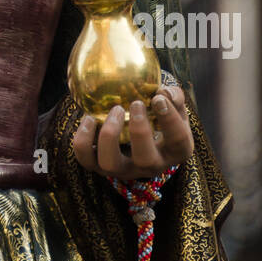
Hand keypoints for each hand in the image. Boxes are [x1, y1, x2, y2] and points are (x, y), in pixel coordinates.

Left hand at [72, 85, 193, 181]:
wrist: (142, 134)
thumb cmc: (161, 116)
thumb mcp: (174, 107)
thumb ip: (174, 96)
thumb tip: (165, 91)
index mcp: (175, 151)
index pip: (178, 141)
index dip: (169, 119)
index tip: (158, 97)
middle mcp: (151, 166)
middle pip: (145, 161)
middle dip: (139, 131)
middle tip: (136, 103)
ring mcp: (124, 169)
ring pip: (111, 165)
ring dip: (109, 135)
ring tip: (115, 109)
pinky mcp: (100, 167)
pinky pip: (86, 160)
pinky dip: (83, 139)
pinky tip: (90, 118)